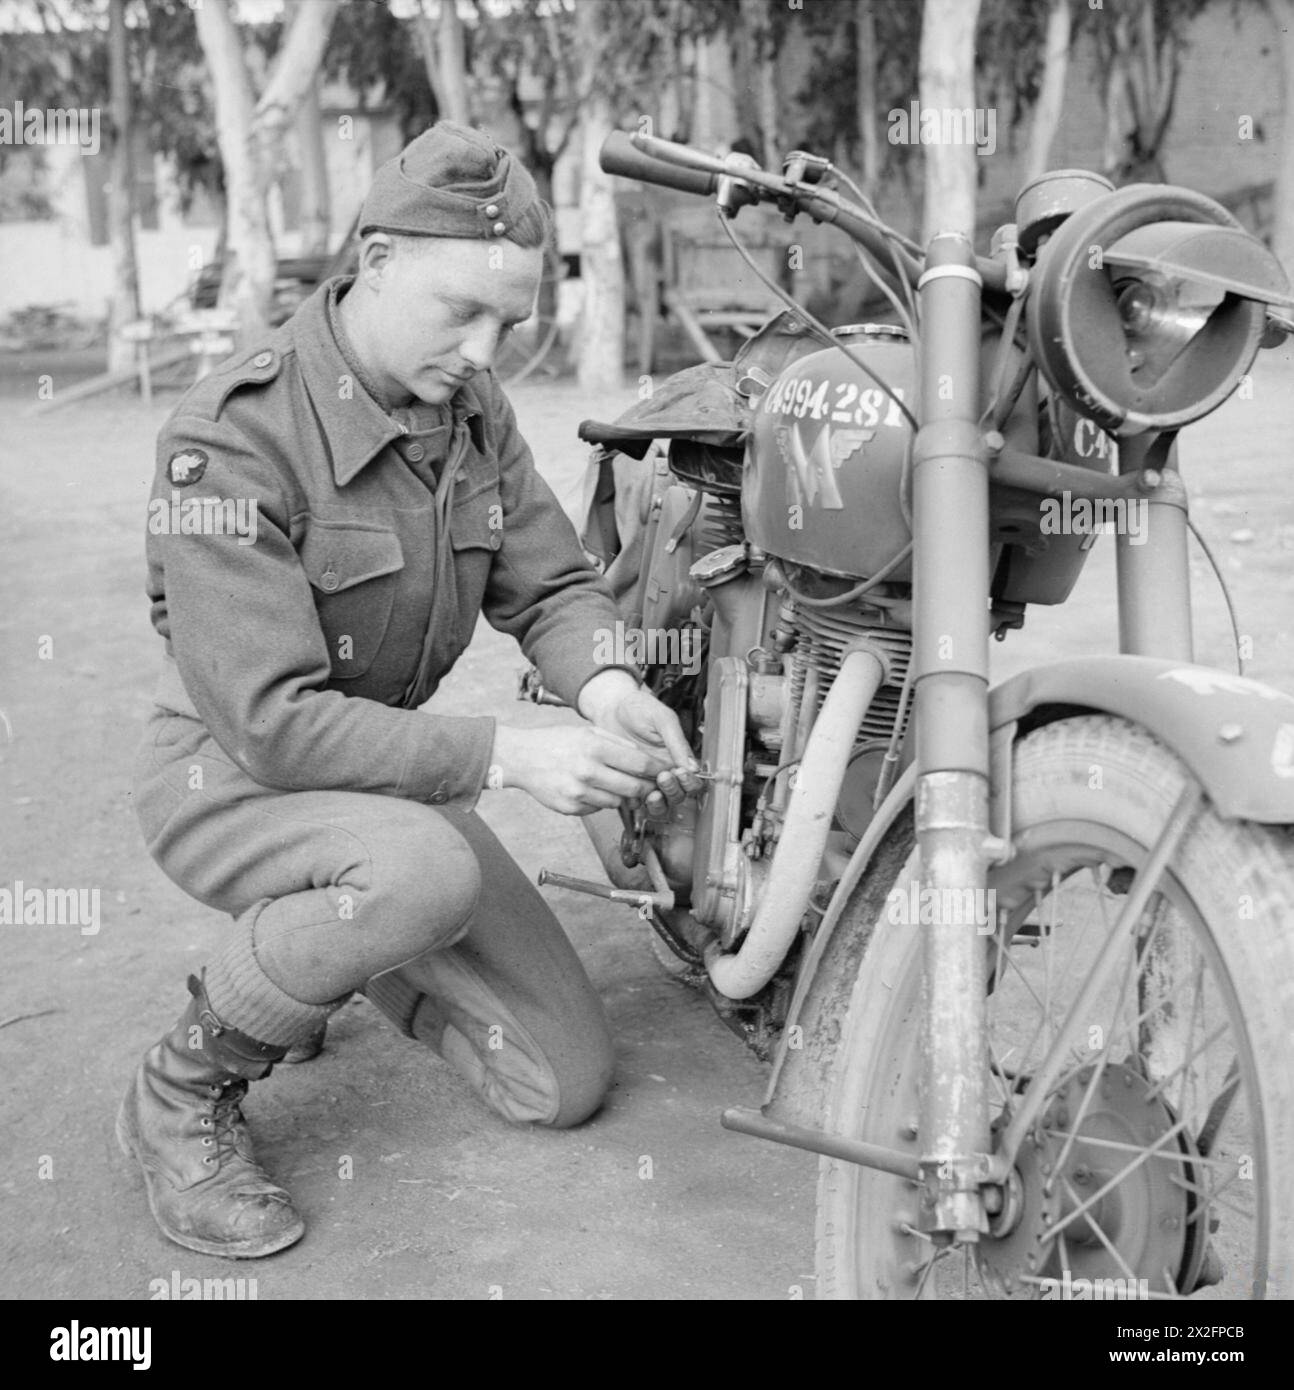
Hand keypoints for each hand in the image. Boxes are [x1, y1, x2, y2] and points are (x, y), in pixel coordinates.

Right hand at [489, 721, 671, 816]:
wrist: (522, 758)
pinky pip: (598, 808)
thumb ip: (619, 744)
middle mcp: (588, 771)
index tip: (666, 773)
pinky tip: (590, 788)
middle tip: (650, 785)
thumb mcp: (588, 731)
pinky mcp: (571, 808)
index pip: (641, 764)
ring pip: (618, 801)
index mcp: (595, 747)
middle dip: (647, 788)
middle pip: (634, 788)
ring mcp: (579, 792)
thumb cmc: (556, 742)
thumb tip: (647, 760)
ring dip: (622, 795)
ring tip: (612, 782)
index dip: (658, 770)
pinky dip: (600, 800)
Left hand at [576, 671, 703, 816]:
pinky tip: (631, 793)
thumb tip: (694, 767)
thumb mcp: (662, 719)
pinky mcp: (627, 782)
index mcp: (678, 757)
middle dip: (674, 790)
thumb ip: (678, 742)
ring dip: (659, 803)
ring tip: (651, 792)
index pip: (693, 780)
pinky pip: (635, 801)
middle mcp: (665, 771)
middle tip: (663, 776)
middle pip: (679, 795)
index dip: (690, 782)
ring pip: (660, 804)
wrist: (609, 706)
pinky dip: (636, 802)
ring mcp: (646, 779)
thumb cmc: (638, 708)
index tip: (680, 772)